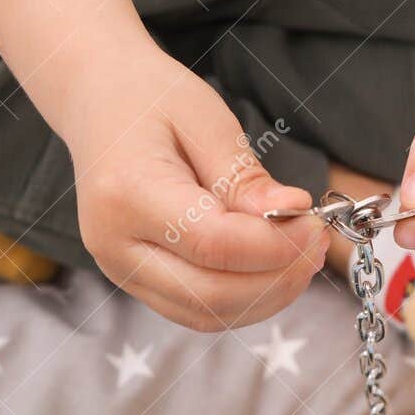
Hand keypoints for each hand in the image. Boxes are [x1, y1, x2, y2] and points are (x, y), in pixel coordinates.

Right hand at [65, 42, 325, 330]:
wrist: (97, 101)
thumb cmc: (150, 99)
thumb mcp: (205, 118)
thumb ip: (245, 177)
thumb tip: (293, 215)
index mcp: (126, 194)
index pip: (212, 244)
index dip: (274, 244)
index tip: (314, 222)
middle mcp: (114, 244)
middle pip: (210, 294)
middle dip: (278, 276)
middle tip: (318, 241)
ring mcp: (121, 270)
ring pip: (208, 314)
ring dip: (268, 296)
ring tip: (303, 254)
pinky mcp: (136, 281)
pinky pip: (199, 310)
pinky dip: (246, 299)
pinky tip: (274, 267)